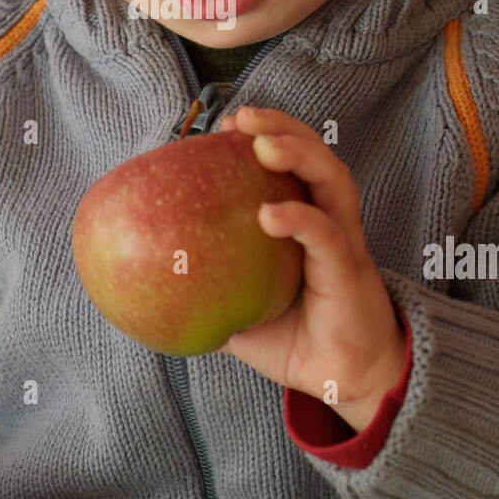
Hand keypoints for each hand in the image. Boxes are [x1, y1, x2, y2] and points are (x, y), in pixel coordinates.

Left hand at [215, 106, 406, 432]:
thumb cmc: (293, 339)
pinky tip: (270, 214)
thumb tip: (150, 278)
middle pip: (315, 154)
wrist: (342, 380)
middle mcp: (328, 220)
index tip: (225, 125)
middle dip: (282, 127)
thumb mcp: (237, 309)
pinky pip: (327, 236)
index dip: (264, 134)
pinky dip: (300, 219)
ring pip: (332, 180)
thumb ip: (205, 288)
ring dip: (299, 153)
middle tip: (243, 118)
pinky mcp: (348, 272)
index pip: (290, 161)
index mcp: (304, 220)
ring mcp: (342, 242)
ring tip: (263, 145)